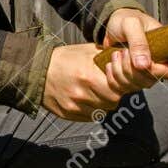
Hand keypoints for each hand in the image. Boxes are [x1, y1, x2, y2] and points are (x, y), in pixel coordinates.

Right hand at [42, 9, 167, 121]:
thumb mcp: (87, 51)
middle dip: (114, 92)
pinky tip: (86, 97)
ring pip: (103, 109)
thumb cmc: (64, 58)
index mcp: (89, 75)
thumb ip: (109, 56)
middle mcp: (83, 93)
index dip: (122, 81)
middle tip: (108, 83)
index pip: (119, 85)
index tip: (119, 76)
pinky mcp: (70, 115)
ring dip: (104, 101)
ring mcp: (75, 106)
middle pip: (113, 100)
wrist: (36, 71)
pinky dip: (93, 108)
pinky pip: (90, 116)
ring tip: (96, 89)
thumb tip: (131, 57)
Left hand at [98, 7, 167, 92]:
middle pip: (149, 81)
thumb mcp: (131, 25)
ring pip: (135, 86)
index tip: (138, 60)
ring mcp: (143, 72)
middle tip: (124, 51)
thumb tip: (144, 65)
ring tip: (116, 54)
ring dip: (120, 71)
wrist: (112, 23)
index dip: (153, 70)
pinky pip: (122, 88)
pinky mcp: (130, 77)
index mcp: (165, 50)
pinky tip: (110, 64)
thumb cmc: (125, 19)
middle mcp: (156, 64)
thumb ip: (138, 42)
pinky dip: (113, 78)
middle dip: (131, 68)